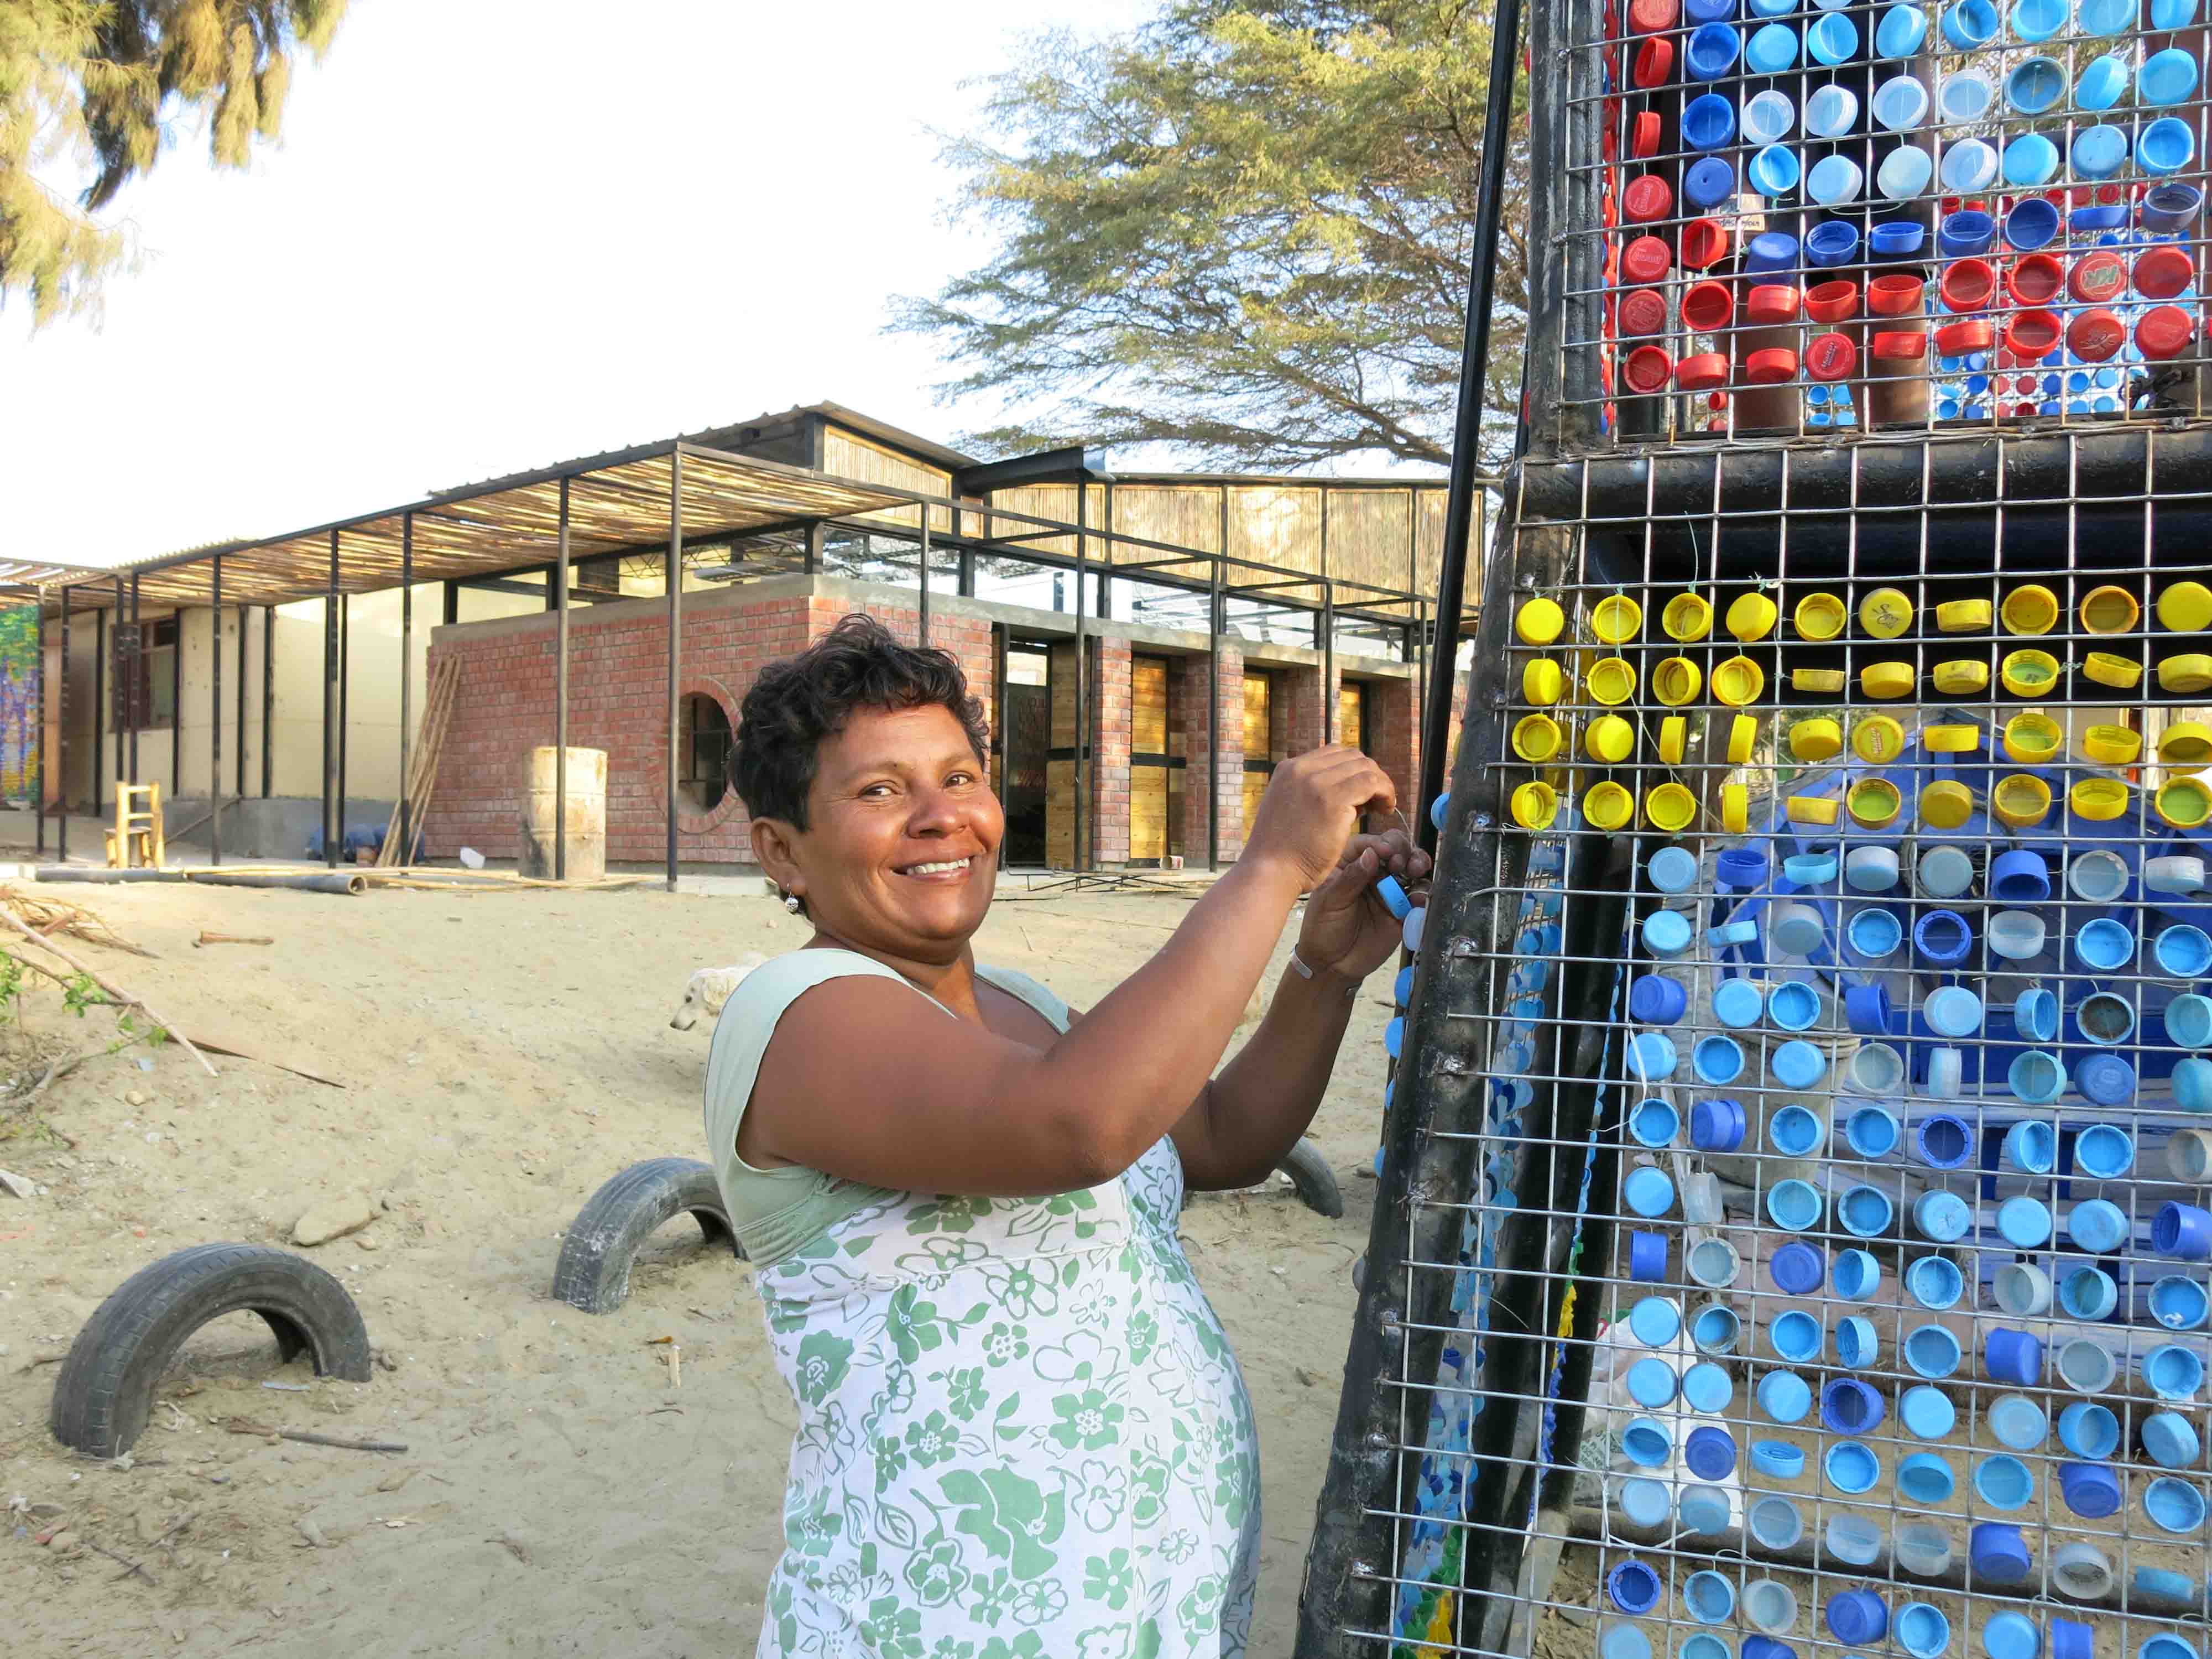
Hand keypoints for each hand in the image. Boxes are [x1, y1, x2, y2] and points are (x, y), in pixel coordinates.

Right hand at [1242, 746, 1398, 892]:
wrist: (1269, 872)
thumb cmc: (1283, 853)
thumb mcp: (1293, 811)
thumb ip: (1317, 796)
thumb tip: (1356, 793)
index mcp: (1289, 769)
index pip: (1334, 753)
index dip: (1355, 770)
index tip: (1364, 793)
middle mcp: (1301, 769)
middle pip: (1352, 756)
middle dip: (1371, 775)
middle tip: (1377, 802)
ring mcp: (1315, 782)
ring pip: (1365, 767)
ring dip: (1381, 785)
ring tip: (1383, 808)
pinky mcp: (1331, 799)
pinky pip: (1372, 783)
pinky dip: (1386, 793)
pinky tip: (1385, 811)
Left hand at [1297, 826, 1430, 982]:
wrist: (1333, 964)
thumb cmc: (1323, 928)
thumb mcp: (1330, 901)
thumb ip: (1351, 878)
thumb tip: (1372, 854)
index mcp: (1350, 863)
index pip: (1369, 844)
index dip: (1380, 843)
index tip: (1385, 852)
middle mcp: (1372, 871)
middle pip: (1395, 850)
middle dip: (1403, 851)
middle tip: (1401, 863)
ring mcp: (1390, 889)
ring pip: (1410, 868)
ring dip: (1417, 864)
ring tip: (1417, 870)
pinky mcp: (1403, 908)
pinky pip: (1418, 895)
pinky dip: (1422, 892)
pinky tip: (1418, 897)